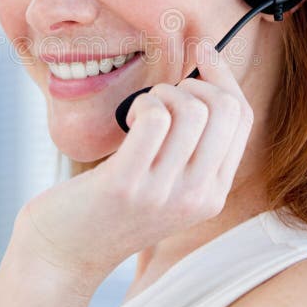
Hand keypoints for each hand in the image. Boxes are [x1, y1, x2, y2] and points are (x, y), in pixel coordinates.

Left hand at [15, 40, 253, 291]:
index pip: (242, 118)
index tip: (203, 53)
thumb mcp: (166, 181)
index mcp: (213, 194)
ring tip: (142, 111)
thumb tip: (207, 72)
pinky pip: (156, 119)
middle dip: (193, 84)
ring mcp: (164, 194)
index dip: (223, 77)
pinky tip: (128, 120)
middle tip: (161, 97)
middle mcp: (197, 197)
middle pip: (224, 109)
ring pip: (192, 110)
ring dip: (163, 93)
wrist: (65, 252)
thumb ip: (191, 145)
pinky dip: (143, 105)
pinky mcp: (126, 185)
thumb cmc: (111, 204)